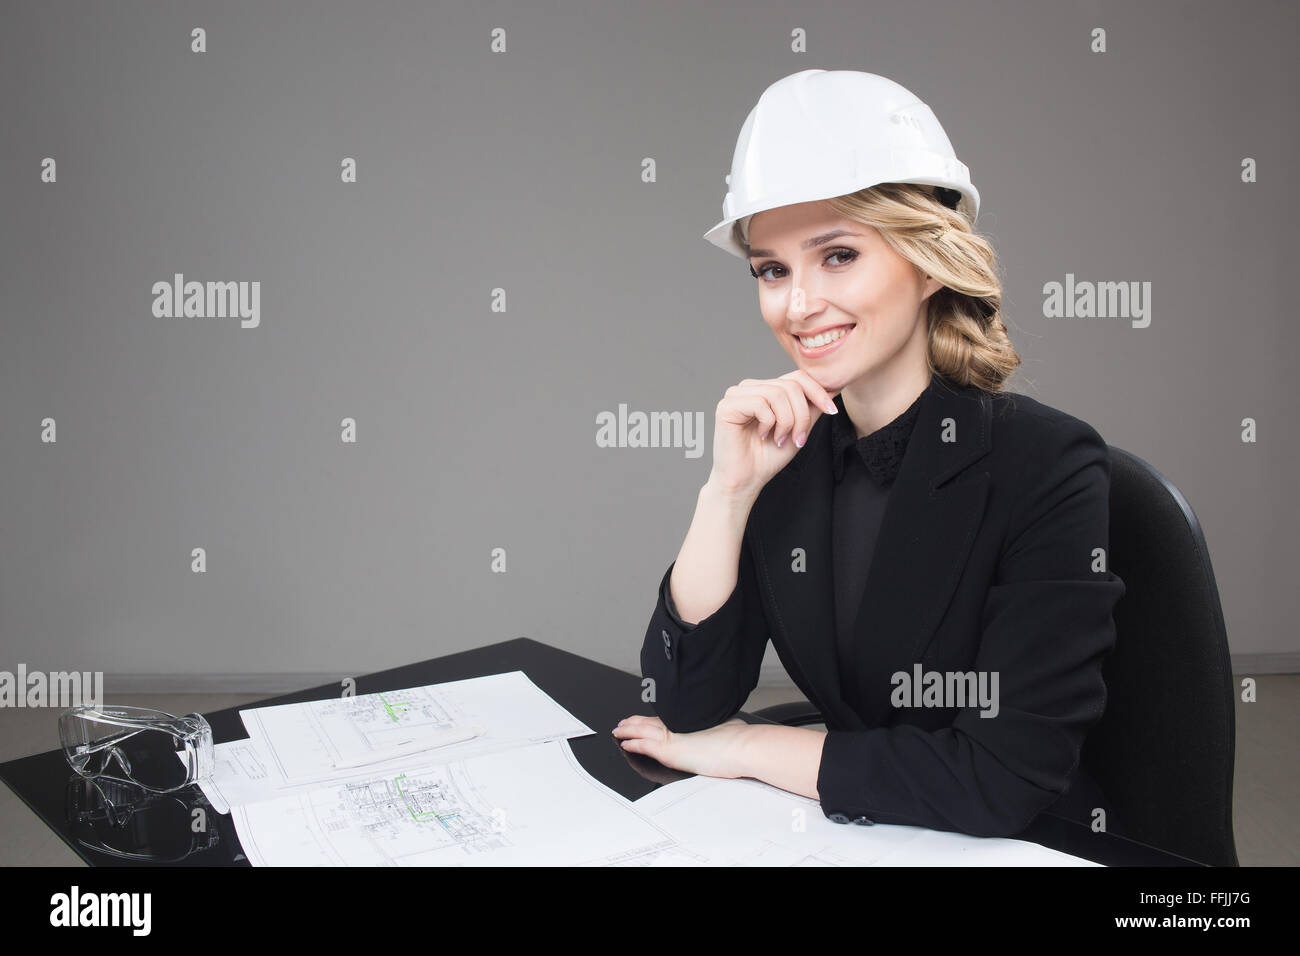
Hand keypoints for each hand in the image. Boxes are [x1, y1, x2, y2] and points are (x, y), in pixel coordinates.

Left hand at [612, 715, 749, 778]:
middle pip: (648, 720)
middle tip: (622, 722)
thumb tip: (718, 725)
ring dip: (627, 731)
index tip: (642, 717)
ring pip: (642, 730)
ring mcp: (672, 736)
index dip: (650, 717)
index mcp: (688, 718)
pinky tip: (624, 743)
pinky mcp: (669, 750)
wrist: (741, 746)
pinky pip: (643, 745)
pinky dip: (632, 744)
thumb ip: (713, 723)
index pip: (663, 717)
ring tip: (618, 731)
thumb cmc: (738, 737)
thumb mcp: (724, 723)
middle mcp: (677, 724)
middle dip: (633, 722)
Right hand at [707, 370, 839, 500]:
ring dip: (786, 421)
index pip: (797, 377)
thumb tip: (833, 388)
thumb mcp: (799, 428)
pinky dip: (768, 423)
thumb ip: (811, 408)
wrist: (746, 480)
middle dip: (802, 415)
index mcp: (765, 389)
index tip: (832, 411)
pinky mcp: (726, 406)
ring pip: (777, 394)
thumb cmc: (768, 457)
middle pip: (790, 385)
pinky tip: (762, 436)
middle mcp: (750, 387)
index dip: (818, 391)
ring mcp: (736, 394)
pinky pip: (759, 403)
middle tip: (798, 438)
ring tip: (779, 439)